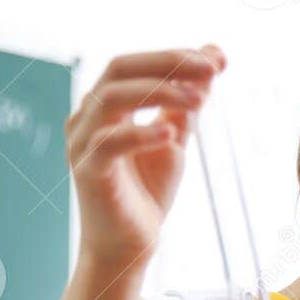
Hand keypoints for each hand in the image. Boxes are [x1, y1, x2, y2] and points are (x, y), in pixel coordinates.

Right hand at [65, 45, 225, 272]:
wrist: (130, 245)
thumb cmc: (147, 191)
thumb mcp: (173, 138)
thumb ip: (187, 101)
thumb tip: (215, 54)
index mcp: (105, 105)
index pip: (135, 65)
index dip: (174, 56)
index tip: (216, 59)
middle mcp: (87, 116)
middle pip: (119, 69)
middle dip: (166, 64)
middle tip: (209, 70)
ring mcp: (82, 143)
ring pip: (112, 99)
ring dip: (159, 93)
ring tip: (199, 100)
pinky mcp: (87, 172)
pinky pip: (109, 144)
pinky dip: (141, 135)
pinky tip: (171, 134)